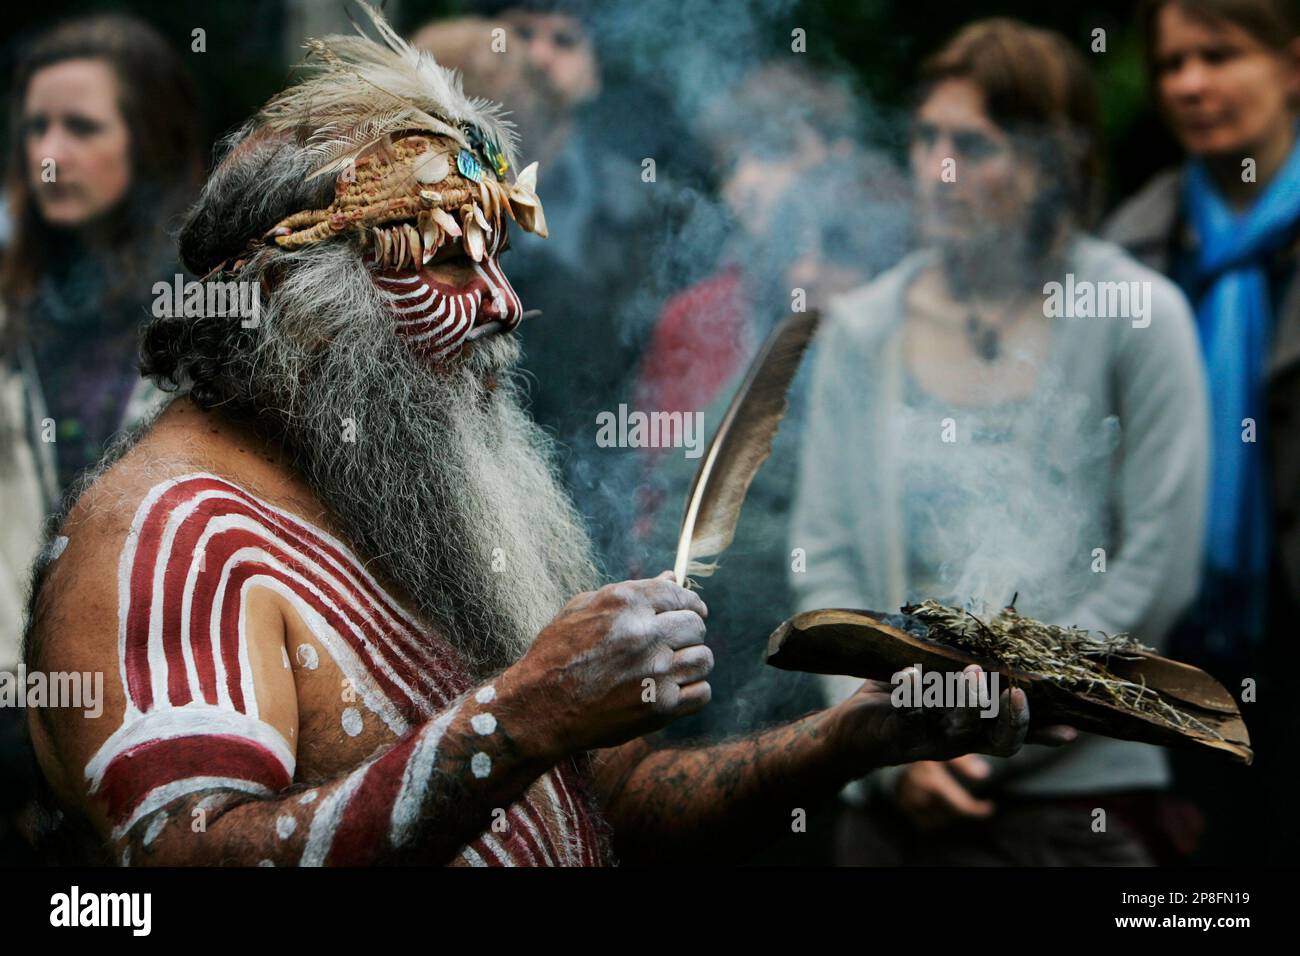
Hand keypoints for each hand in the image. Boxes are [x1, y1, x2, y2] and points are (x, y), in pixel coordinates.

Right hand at [506, 571, 711, 757]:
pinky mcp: (659, 706)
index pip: (680, 595)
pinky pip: (701, 693)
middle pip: (695, 626)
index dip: (690, 604)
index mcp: (625, 602)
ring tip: (672, 669)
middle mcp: (643, 633)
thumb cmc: (557, 655)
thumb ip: (633, 592)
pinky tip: (673, 691)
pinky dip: (691, 692)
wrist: (539, 709)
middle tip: (674, 645)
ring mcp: (654, 671)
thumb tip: (673, 578)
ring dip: (691, 663)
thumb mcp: (583, 610)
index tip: (693, 613)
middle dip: (688, 633)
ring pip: (704, 659)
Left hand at [828, 664, 1076, 769]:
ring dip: (968, 700)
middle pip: (999, 741)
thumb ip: (973, 650)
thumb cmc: (904, 693)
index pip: (1017, 732)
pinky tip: (910, 673)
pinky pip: (910, 715)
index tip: (1071, 729)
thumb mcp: (941, 670)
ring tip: (971, 672)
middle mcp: (960, 738)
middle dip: (1012, 719)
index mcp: (976, 726)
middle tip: (1015, 691)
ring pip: (960, 728)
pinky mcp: (899, 733)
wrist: (851, 726)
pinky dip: (912, 693)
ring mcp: (930, 739)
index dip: (1042, 732)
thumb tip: (1008, 614)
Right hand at [894, 756, 994, 830]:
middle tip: (973, 803)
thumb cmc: (926, 748)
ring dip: (950, 815)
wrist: (896, 747)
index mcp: (934, 784)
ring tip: (956, 803)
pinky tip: (941, 808)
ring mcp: (911, 803)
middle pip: (951, 815)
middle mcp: (921, 797)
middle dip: (963, 810)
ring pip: (938, 821)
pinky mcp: (905, 806)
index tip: (989, 808)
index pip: (960, 806)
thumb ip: (964, 763)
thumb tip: (985, 774)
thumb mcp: (946, 751)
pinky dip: (935, 819)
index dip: (977, 810)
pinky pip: (924, 823)